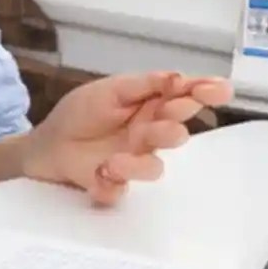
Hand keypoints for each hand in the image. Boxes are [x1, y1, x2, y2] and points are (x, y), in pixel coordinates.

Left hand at [21, 72, 233, 205]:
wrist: (48, 142)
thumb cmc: (82, 112)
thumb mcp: (109, 89)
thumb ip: (142, 85)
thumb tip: (177, 77)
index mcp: (152, 107)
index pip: (185, 99)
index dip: (204, 93)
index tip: (219, 90)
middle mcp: (149, 135)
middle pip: (175, 133)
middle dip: (172, 129)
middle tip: (167, 120)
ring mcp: (133, 162)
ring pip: (152, 168)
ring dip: (137, 164)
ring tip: (114, 161)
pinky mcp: (112, 184)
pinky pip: (118, 191)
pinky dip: (108, 185)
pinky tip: (98, 175)